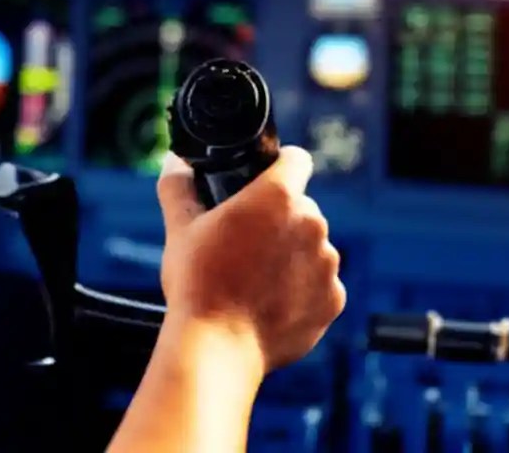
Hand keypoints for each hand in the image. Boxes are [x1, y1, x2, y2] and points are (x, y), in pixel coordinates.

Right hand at [157, 146, 346, 371]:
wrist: (217, 348)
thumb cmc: (198, 284)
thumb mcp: (181, 229)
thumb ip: (179, 186)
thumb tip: (174, 162)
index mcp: (279, 197)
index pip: (296, 160)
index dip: (281, 166)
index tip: (266, 181)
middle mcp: (312, 224)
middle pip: (302, 208)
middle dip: (280, 220)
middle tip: (247, 244)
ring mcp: (327, 264)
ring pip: (313, 247)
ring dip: (293, 255)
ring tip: (257, 280)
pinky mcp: (334, 299)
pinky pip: (321, 284)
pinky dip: (303, 291)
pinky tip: (272, 304)